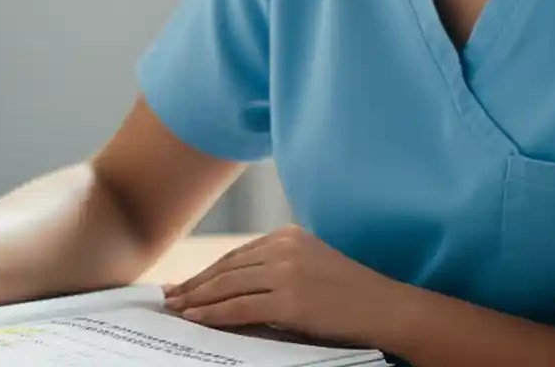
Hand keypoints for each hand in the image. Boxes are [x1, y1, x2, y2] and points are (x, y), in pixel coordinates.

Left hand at [161, 225, 401, 346]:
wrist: (385, 307)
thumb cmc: (351, 294)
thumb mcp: (311, 267)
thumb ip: (277, 269)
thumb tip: (237, 286)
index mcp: (288, 236)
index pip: (236, 255)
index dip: (207, 270)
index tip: (185, 282)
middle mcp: (284, 248)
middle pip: (226, 268)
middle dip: (194, 284)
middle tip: (169, 297)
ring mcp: (286, 273)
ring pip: (227, 286)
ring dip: (196, 299)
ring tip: (176, 309)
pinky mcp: (289, 300)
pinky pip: (239, 308)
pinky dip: (213, 314)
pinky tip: (196, 319)